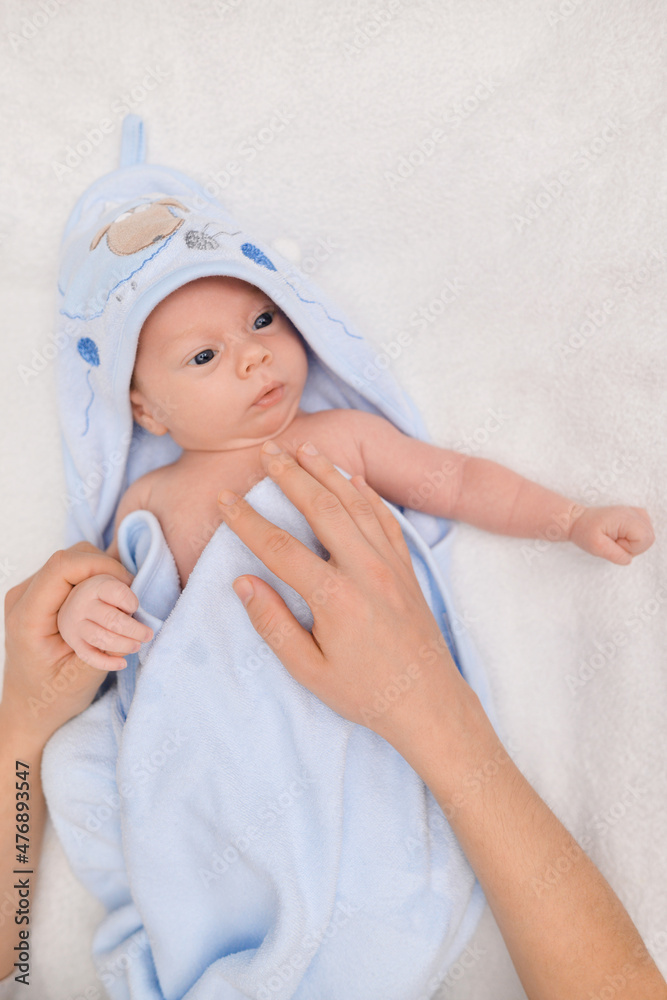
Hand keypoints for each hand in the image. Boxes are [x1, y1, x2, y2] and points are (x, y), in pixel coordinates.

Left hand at [2, 543, 150, 742]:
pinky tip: (108, 603)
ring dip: (106, 574)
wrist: (30, 708)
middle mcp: (24, 598)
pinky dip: (98, 579)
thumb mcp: (83, 676)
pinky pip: (76, 571)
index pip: (63, 566)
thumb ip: (106, 642)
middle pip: (73, 556)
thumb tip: (133, 613)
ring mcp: (32, 593)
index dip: (102, 566)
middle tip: (129, 601)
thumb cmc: (52, 698)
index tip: (129, 589)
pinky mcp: (44, 593)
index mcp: (28, 617)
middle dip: (109, 570)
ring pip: (78, 558)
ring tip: (121, 605)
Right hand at [57, 573, 153, 671]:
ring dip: (123, 645)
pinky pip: (89, 656)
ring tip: (137, 646)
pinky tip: (122, 664)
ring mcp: (75, 625)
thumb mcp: (115, 584)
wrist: (74, 603)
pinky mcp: (73, 642)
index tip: (136, 608)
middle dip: (134, 630)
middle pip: (111, 619)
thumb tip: (145, 611)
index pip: (117, 593)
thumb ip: (128, 593)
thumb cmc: (104, 595)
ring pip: (100, 638)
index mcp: (96, 587)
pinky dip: (107, 663)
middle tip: (147, 635)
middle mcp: (82, 605)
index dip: (131, 602)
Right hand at [216, 441, 468, 750]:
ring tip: (305, 450)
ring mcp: (390, 565)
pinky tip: (353, 478)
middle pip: (321, 509)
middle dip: (290, 477)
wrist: (428, 702)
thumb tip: (243, 582)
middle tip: (267, 452)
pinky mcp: (406, 568)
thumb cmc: (364, 693)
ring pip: (356, 504)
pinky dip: (368, 494)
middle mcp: (365, 571)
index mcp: (334, 598)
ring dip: (328, 473)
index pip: (279, 547)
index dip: (247, 520)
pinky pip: (386, 519)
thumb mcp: (309, 671)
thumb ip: (273, 624)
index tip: (225, 498)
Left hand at [569, 505, 654, 564]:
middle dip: (633, 547)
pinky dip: (635, 538)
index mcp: (625, 518)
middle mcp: (634, 512)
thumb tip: (629, 559)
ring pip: (648, 536)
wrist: (578, 520)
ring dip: (634, 543)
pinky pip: (645, 531)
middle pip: (649, 538)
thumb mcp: (596, 547)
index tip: (614, 542)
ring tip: (616, 538)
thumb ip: (615, 555)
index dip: (630, 548)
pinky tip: (622, 535)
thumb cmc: (585, 531)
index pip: (645, 539)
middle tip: (614, 542)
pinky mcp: (636, 516)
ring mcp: (636, 512)